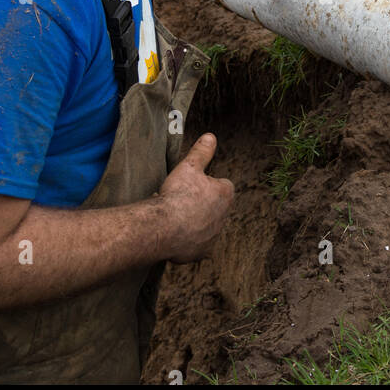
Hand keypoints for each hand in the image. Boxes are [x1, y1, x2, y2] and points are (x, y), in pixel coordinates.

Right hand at [158, 133, 233, 262]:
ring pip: (205, 226)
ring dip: (194, 222)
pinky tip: (174, 235)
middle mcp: (224, 217)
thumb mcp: (189, 167)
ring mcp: (213, 236)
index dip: (206, 184)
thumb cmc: (177, 195)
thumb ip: (201, 152)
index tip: (192, 186)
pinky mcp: (201, 253)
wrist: (163, 227)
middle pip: (213, 206)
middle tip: (181, 201)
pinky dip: (187, 242)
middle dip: (200, 204)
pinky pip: (195, 246)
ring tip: (175, 218)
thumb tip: (210, 136)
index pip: (222, 185)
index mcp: (225, 194)